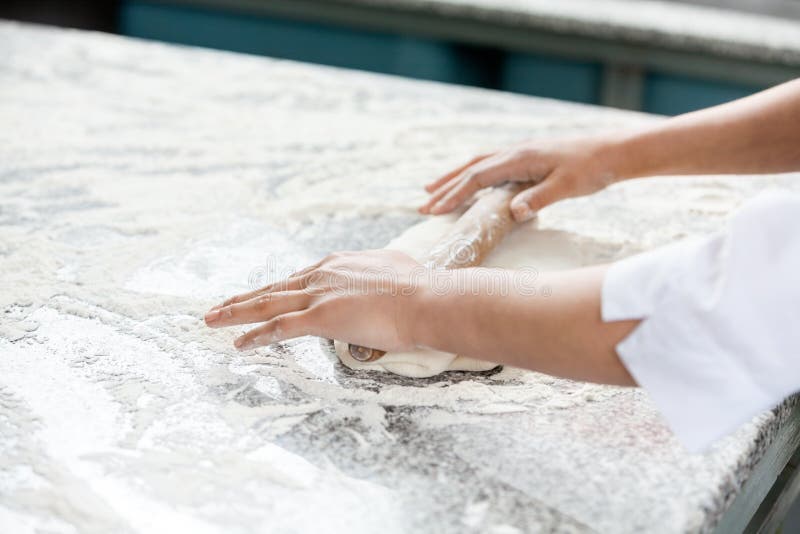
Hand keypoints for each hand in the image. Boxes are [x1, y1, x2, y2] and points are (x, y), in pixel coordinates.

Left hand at [204, 250, 424, 351]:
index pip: (298, 278)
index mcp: (338, 265)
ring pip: (267, 303)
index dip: (275, 288)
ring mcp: (320, 295)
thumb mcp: (392, 269)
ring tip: (211, 319)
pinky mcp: (321, 317)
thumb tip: (382, 279)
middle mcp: (323, 275)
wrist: (426, 300)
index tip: (259, 294)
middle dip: (243, 298)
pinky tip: (238, 344)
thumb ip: (376, 274)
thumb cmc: (419, 289)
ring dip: (235, 312)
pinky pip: (279, 328)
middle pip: (274, 287)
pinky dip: (256, 336)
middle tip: (219, 305)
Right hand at [419, 136, 621, 221]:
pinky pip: (490, 165)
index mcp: (520, 158)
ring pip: (477, 164)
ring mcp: (520, 152)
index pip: (477, 177)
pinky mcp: (527, 157)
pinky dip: (472, 175)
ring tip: (432, 190)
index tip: (433, 211)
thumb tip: (513, 213)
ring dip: (454, 178)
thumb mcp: (567, 187)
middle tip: (422, 205)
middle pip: (470, 168)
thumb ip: (539, 199)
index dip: (453, 194)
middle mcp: (515, 152)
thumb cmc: (592, 169)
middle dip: (444, 187)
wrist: (613, 151)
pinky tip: (470, 183)